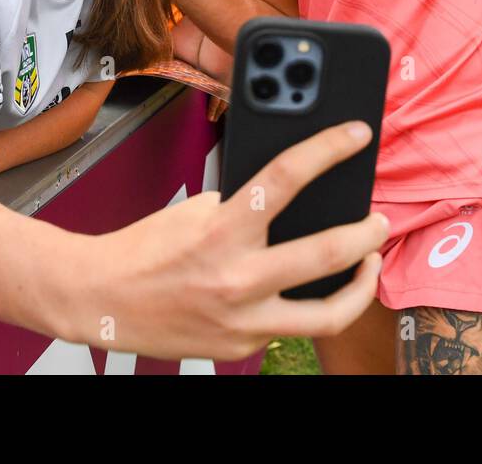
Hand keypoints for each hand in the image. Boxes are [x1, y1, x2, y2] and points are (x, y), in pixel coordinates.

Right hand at [69, 121, 388, 360]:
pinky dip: (309, 305)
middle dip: (368, 233)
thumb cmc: (147, 247)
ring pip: (329, 314)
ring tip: (369, 263)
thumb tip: (295, 197)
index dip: (329, 149)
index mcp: (223, 231)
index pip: (287, 178)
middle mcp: (238, 279)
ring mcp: (243, 321)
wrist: (101, 299)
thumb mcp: (197, 210)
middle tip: (379, 220)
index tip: (357, 134)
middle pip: (329, 253)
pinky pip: (291, 329)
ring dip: (362, 286)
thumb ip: (246, 206)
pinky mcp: (240, 347)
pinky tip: (314, 289)